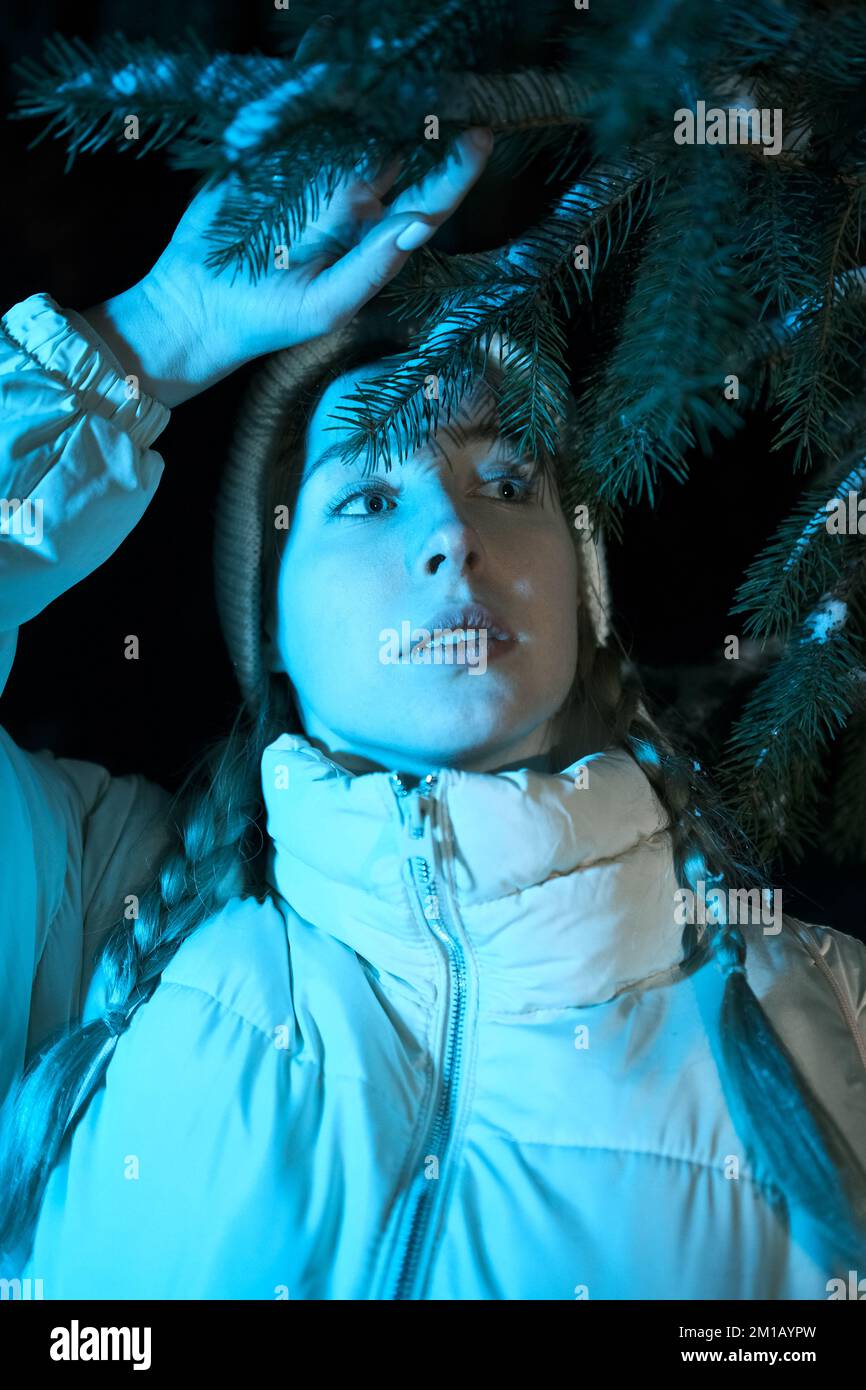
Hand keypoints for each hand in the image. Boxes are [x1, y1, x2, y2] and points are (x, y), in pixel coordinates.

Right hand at [84, 122, 492, 407]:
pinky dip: (287, 97)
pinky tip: (287, 91)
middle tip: (415, 82)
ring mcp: (311, 170)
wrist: (198, 303)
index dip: (454, 172)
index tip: (480, 138)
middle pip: (389, 145)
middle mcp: (351, 196)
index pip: (424, 199)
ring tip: (343, 77)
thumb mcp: (328, 305)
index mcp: (374, 235)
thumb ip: (374, 266)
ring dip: (345, 95)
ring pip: (341, 119)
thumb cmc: (270, 317)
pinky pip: (287, 113)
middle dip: (403, 111)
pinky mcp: (269, 151)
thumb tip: (419, 222)